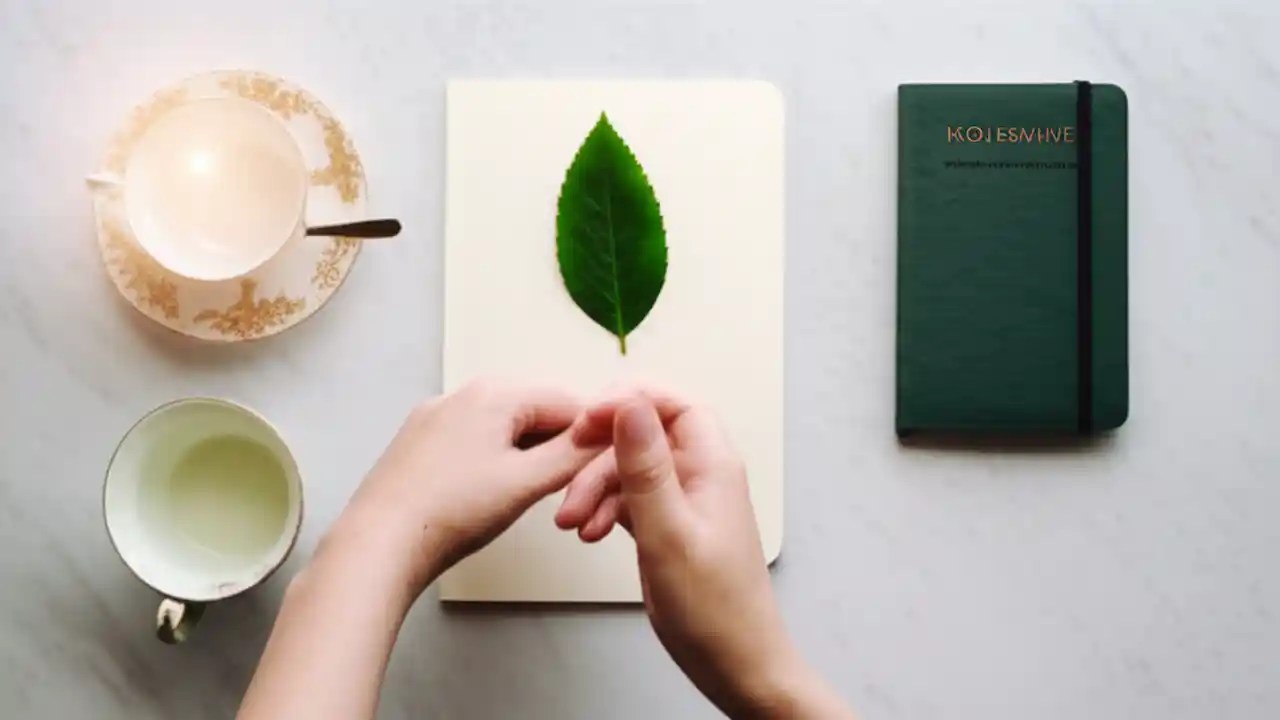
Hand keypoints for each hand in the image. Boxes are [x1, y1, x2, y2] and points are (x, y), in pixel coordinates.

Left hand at [330, 380, 603, 595]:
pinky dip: (493, 461)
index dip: (593, 434)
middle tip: (568, 486)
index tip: (606, 466)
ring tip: (528, 494)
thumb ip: (573, 456)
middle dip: (557, 444)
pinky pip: (472, 440)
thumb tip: (606, 437)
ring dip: (527, 454)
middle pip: (534, 410)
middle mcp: (462, 393)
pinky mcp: (418, 444)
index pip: (568, 401)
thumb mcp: (527, 483)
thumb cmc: (451, 512)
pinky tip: (489, 494)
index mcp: (494, 393)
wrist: (379, 545)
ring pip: (502, 427)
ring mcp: (435, 417)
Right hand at [554, 392, 852, 718]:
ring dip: (594, 489)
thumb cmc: (716, 609)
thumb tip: (629, 406)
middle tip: (567, 477)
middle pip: (643, 435)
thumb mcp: (669, 532)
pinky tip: (589, 533)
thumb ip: (646, 467)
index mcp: (713, 464)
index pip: (672, 403)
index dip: (628, 400)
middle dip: (599, 454)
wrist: (734, 663)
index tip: (588, 418)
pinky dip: (604, 510)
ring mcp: (684, 500)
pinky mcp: (668, 525)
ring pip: (629, 469)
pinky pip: (629, 499)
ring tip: (572, 523)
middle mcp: (701, 475)